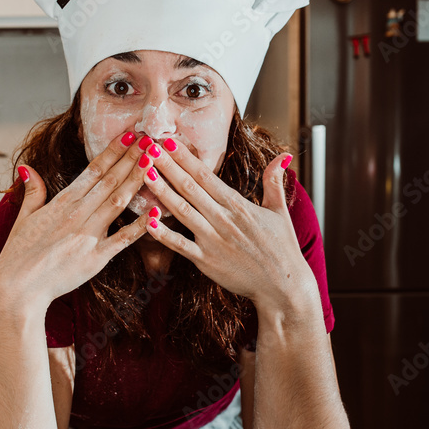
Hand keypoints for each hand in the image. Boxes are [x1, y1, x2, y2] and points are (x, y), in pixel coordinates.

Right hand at [0, 131, 155, 312]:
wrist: (17, 288)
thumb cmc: (18, 255)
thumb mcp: (23, 218)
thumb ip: (32, 192)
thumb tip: (28, 168)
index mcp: (62, 203)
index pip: (93, 171)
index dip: (112, 152)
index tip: (128, 135)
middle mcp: (78, 214)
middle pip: (110, 181)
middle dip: (131, 158)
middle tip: (150, 139)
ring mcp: (88, 235)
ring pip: (118, 202)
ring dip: (136, 180)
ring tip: (153, 161)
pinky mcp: (95, 258)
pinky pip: (122, 239)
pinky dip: (139, 226)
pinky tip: (155, 212)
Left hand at [140, 138, 316, 307]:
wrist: (284, 286)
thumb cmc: (282, 248)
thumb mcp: (280, 211)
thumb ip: (274, 182)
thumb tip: (284, 156)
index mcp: (237, 205)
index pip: (206, 176)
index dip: (185, 158)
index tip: (169, 141)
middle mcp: (223, 219)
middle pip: (190, 188)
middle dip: (168, 166)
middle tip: (148, 147)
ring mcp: (213, 241)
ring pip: (182, 211)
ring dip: (162, 191)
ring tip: (144, 173)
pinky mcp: (206, 262)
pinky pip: (181, 246)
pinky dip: (164, 234)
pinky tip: (147, 221)